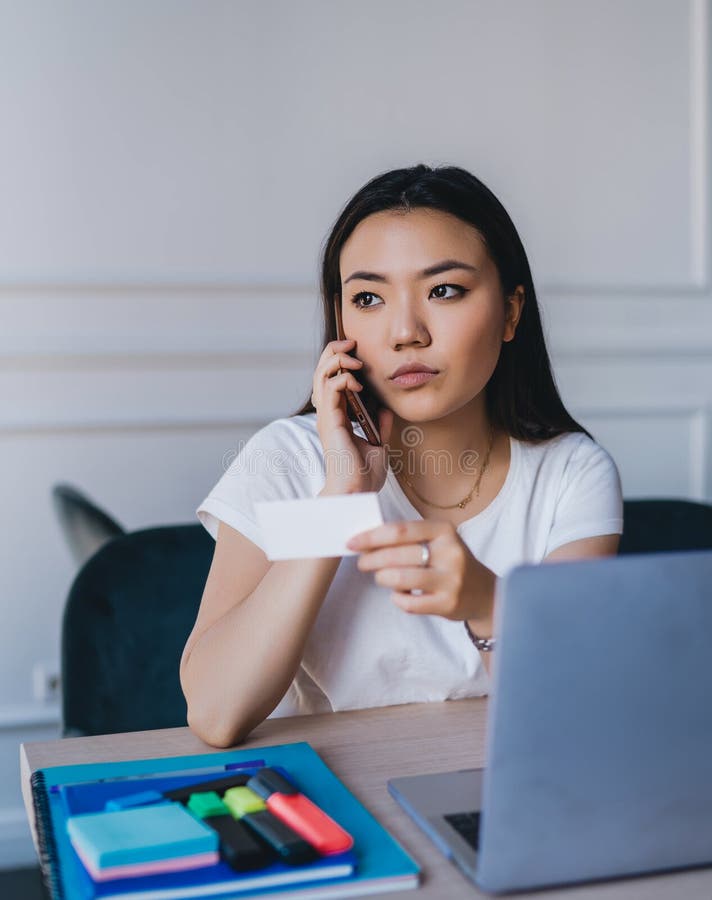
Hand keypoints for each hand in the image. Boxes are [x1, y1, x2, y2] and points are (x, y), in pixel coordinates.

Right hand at [311, 338, 393, 494]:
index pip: (330, 379)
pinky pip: (330, 389)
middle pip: (321, 371)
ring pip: (321, 375)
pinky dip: (342, 379)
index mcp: (337, 417)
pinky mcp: (329, 421)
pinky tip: (358, 384)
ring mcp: (326, 417)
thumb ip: (380, 425)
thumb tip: (387, 410)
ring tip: (355, 361)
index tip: (358, 353)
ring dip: (337, 361)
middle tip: (351, 344)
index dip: (340, 360)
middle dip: (334, 352)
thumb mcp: (378, 444)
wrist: (358, 493)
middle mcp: (328, 414)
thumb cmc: (364, 476)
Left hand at [346, 519, 495, 622]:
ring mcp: (451, 580)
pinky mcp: (447, 604)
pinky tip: (400, 595)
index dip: (371, 536)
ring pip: (400, 579)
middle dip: (371, 559)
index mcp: (444, 530)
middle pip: (397, 555)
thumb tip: (365, 539)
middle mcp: (450, 553)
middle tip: (362, 563)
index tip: (351, 542)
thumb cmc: (448, 562)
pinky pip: (409, 603)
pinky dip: (397, 599)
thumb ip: (407, 538)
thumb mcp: (436, 541)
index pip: (400, 530)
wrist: (483, 592)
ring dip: (382, 579)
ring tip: (381, 578)